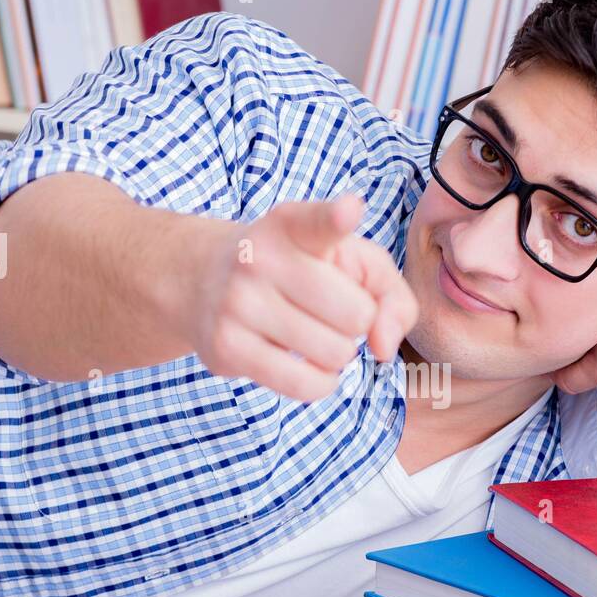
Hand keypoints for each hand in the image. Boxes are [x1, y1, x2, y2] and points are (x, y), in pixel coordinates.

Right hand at [188, 193, 418, 401]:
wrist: (204, 282)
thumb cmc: (299, 272)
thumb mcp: (349, 262)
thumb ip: (391, 296)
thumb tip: (383, 347)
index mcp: (293, 225)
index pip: (319, 221)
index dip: (338, 217)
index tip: (348, 211)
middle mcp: (260, 257)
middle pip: (357, 316)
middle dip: (358, 323)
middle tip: (330, 311)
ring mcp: (239, 302)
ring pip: (335, 354)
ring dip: (338, 354)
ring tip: (313, 333)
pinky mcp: (226, 346)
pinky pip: (305, 385)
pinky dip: (321, 382)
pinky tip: (307, 363)